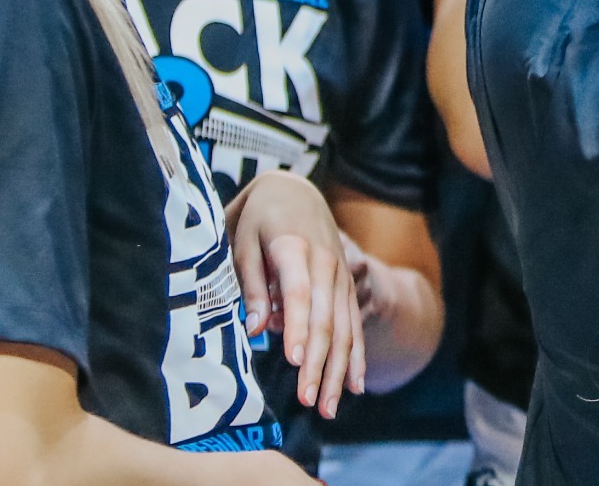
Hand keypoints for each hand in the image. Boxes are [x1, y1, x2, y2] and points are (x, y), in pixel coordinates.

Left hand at [228, 171, 366, 417]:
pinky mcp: (347, 285)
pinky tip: (354, 386)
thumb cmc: (258, 219)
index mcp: (295, 248)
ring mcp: (341, 274)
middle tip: (308, 401)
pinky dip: (355, 356)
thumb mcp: (242, 242)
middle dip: (318, 363)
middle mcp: (326, 262)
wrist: (294, 191)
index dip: (297, 328)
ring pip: (345, 327)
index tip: (292, 361)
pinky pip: (355, 324)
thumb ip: (250, 285)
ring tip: (328, 407)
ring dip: (338, 369)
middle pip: (326, 319)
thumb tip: (253, 330)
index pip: (299, 294)